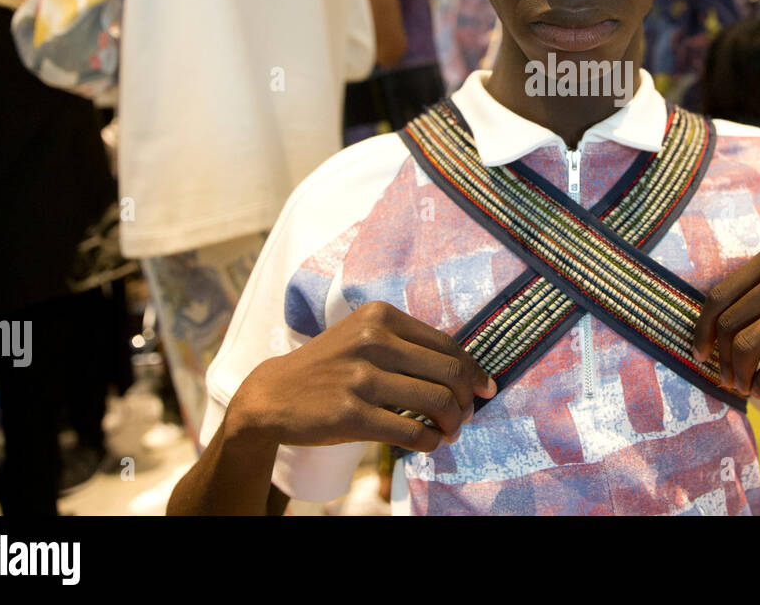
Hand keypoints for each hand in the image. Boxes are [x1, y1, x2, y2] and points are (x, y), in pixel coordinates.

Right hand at [230, 301, 495, 454]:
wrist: (273, 394)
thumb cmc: (330, 367)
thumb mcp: (364, 337)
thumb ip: (407, 346)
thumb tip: (465, 372)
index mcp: (381, 316)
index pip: (447, 345)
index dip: (474, 370)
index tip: (486, 388)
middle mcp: (373, 341)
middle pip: (449, 373)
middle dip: (467, 399)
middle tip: (466, 415)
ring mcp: (360, 378)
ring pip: (435, 402)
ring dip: (452, 423)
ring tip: (450, 432)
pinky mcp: (350, 414)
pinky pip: (410, 432)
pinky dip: (430, 441)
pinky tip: (430, 443)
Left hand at [691, 245, 759, 398]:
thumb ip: (752, 296)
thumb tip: (707, 337)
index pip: (720, 297)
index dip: (702, 330)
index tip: (700, 353)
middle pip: (732, 324)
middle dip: (722, 358)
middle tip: (724, 379)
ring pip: (750, 344)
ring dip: (739, 374)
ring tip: (741, 387)